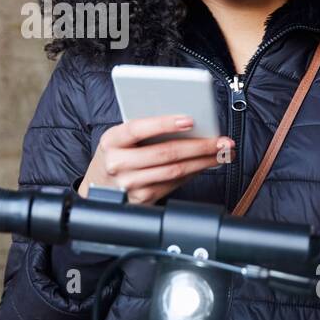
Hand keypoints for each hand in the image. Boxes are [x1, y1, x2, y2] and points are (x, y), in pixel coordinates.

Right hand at [79, 114, 232, 204]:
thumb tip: (186, 124)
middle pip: (165, 153)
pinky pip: (174, 184)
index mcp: (111, 141)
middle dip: (199, 146)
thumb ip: (143, 130)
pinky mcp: (142, 199)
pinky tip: (204, 165)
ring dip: (203, 161)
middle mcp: (118, 163)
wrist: (97, 189)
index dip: (165, 124)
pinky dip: (193, 173)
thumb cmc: (114, 156)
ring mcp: (130, 184)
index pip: (138, 129)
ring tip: (220, 153)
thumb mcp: (119, 139)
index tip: (190, 120)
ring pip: (174, 171)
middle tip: (221, 141)